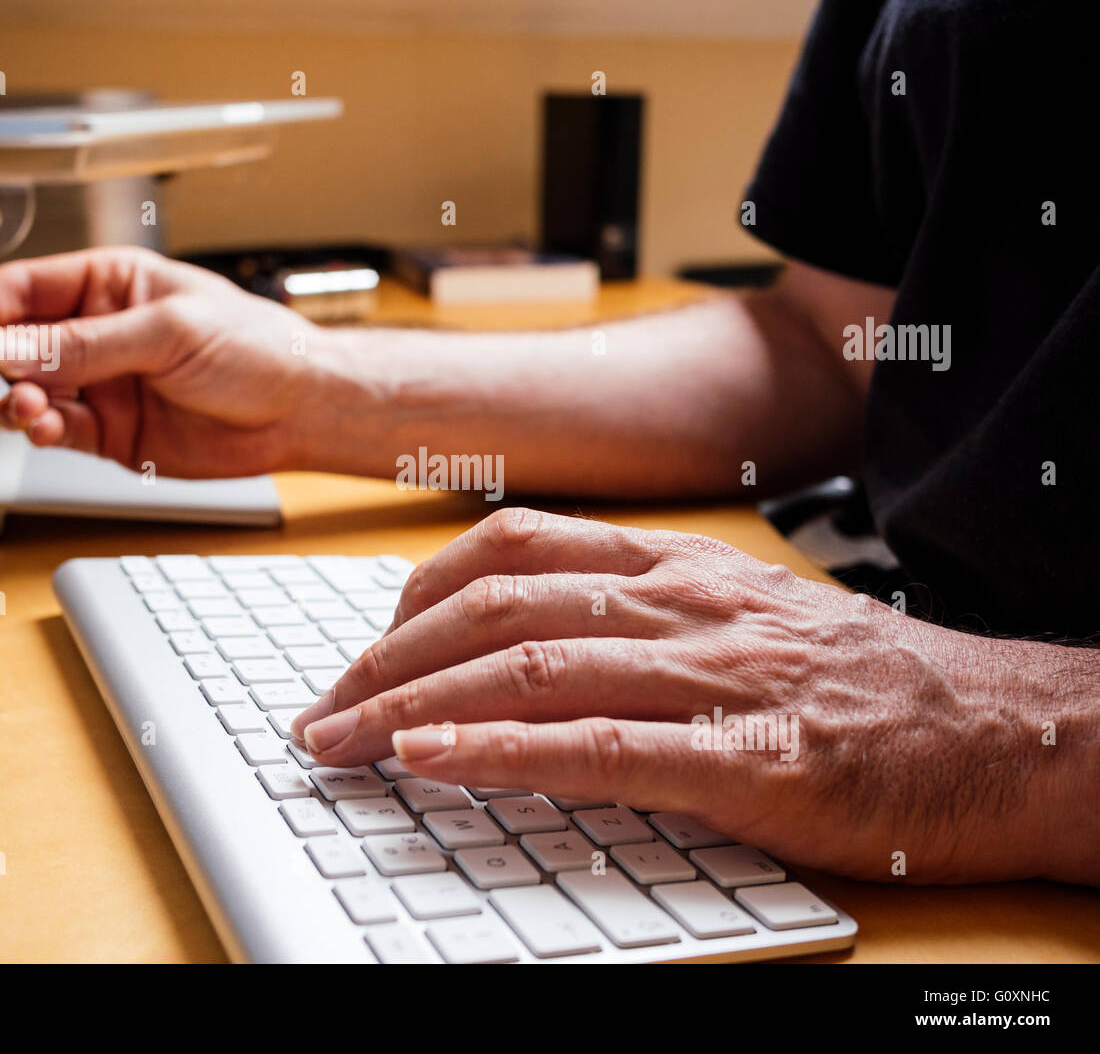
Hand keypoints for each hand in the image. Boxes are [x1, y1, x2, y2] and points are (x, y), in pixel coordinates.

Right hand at [0, 246, 329, 477]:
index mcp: (110, 285)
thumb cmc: (257, 347)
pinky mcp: (113, 433)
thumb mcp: (170, 331)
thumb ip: (87, 345)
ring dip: (15, 401)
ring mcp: (103, 385)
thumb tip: (10, 347)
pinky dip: (43, 432)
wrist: (302, 408)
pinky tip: (45, 428)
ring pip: (29, 393)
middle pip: (15, 344)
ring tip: (25, 408)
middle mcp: (98, 334)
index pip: (24, 289)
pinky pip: (59, 431)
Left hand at [292, 508, 1082, 883]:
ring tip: (340, 743)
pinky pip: (598, 747)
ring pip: (527, 670)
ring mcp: (709, 675)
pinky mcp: (743, 760)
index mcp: (671, 564)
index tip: (368, 644)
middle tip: (324, 712)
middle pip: (494, 609)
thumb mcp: (733, 611)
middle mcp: (678, 602)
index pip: (512, 548)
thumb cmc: (849, 676)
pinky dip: (500, 753)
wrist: (985, 727)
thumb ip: (633, 615)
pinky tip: (431, 762)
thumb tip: (522, 649)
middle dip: (387, 660)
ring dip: (413, 706)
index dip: (417, 591)